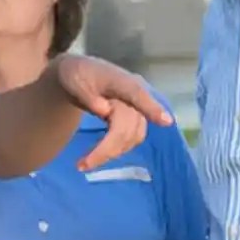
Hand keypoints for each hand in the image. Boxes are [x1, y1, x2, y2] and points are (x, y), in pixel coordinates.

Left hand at [52, 54, 172, 170]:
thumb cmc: (77, 75)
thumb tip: (105, 111)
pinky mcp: (135, 120)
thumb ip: (88, 96)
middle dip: (107, 149)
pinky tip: (97, 156)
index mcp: (121, 81)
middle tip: (82, 165)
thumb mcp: (73, 80)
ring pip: (132, 137)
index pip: (138, 94)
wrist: (80, 73)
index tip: (166, 122)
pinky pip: (131, 139)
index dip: (152, 108)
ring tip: (85, 163)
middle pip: (129, 127)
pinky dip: (115, 149)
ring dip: (112, 152)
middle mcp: (135, 94)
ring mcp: (137, 108)